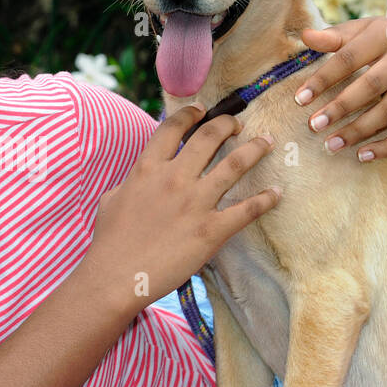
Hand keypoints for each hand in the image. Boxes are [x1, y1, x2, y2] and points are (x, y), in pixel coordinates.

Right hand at [87, 104, 281, 314]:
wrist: (116, 277)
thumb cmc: (109, 242)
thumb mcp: (112, 200)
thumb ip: (131, 182)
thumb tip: (139, 178)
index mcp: (148, 169)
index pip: (173, 128)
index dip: (190, 114)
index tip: (202, 110)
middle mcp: (174, 179)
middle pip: (209, 137)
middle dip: (228, 124)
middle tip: (238, 125)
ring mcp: (195, 203)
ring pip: (235, 165)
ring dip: (255, 149)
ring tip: (267, 142)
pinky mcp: (211, 230)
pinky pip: (247, 209)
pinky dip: (265, 200)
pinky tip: (276, 194)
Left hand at [292, 15, 386, 160]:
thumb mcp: (364, 29)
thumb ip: (335, 36)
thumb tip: (306, 36)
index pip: (350, 58)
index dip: (324, 79)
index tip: (300, 99)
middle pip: (372, 85)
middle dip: (341, 108)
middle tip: (314, 126)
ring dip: (359, 131)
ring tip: (332, 145)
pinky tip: (363, 156)